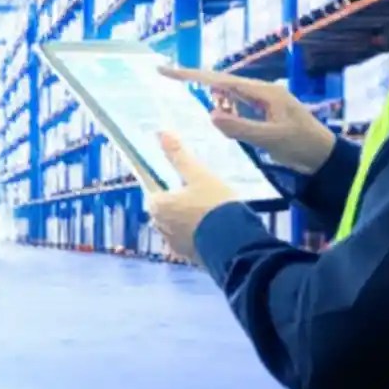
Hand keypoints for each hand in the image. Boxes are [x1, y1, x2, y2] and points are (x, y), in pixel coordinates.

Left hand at [146, 133, 237, 262]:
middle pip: (165, 206)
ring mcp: (174, 244)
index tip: (183, 177)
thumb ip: (179, 156)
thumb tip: (160, 133)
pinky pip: (190, 238)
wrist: (236, 245)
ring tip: (210, 207)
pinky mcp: (189, 256)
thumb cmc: (214, 205)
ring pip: (177, 223)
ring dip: (188, 216)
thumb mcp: (199, 175)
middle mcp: (160, 226)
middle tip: (200, 189)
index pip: (153, 187)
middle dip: (179, 199)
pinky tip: (214, 225)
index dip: (167, 181)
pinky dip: (198, 231)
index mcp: (157, 205)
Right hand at [158, 66, 335, 174]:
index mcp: (264, 92)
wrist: (325, 156)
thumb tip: (210, 113)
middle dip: (195, 79)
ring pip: (229, 93)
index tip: (167, 70)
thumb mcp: (271, 139)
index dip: (192, 75)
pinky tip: (218, 114)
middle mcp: (261, 91)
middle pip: (222, 81)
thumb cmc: (302, 146)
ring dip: (212, 96)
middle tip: (165, 74)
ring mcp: (263, 100)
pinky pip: (237, 104)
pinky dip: (224, 107)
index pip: (222, 80)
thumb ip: (240, 127)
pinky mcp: (264, 111)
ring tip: (191, 97)